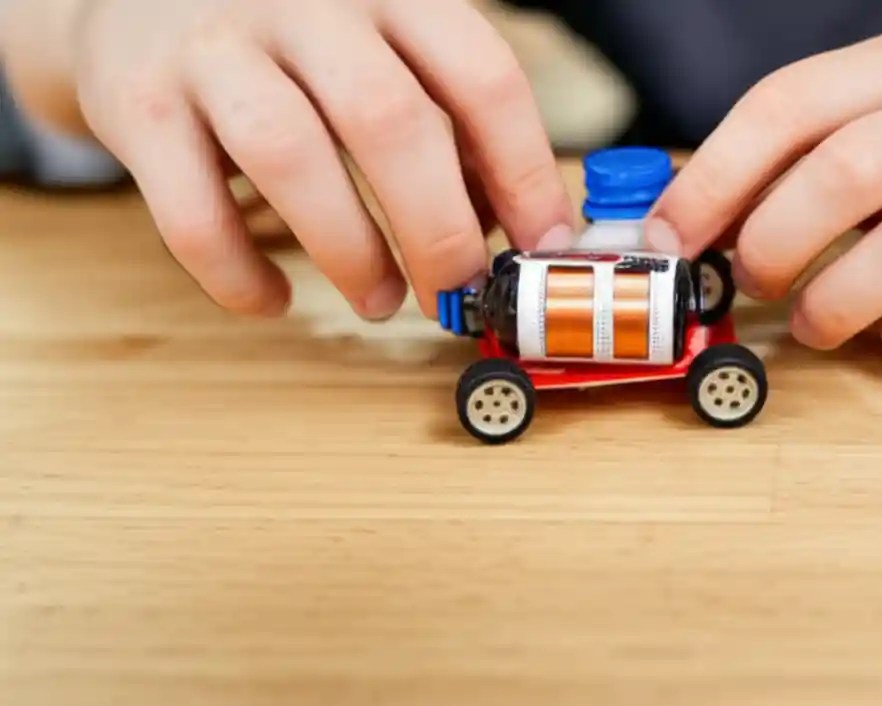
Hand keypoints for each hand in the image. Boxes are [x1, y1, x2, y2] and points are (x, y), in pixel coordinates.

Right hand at [71, 0, 571, 318]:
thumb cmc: (288, 45)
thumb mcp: (379, 51)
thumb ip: (446, 122)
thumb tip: (513, 228)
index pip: (482, 78)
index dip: (525, 174)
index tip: (543, 247)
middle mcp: (304, 6)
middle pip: (391, 121)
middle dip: (438, 230)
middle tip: (454, 290)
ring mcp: (215, 48)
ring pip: (291, 157)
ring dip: (349, 253)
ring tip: (377, 299)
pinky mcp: (137, 103)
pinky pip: (192, 211)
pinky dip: (239, 275)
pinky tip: (272, 299)